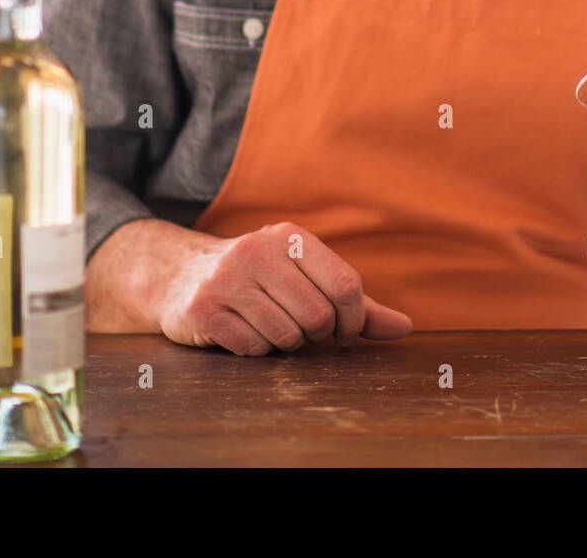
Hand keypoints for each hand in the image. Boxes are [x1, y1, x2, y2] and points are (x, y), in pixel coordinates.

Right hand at [155, 221, 412, 354]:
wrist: (180, 276)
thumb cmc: (259, 280)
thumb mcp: (306, 277)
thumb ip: (356, 304)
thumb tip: (406, 328)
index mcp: (290, 235)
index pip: (346, 285)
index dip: (353, 321)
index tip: (344, 334)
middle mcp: (258, 250)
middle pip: (318, 315)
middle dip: (317, 335)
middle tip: (302, 331)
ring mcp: (228, 279)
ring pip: (287, 336)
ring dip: (285, 344)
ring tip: (269, 326)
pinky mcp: (205, 308)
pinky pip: (253, 348)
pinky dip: (256, 350)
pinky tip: (243, 331)